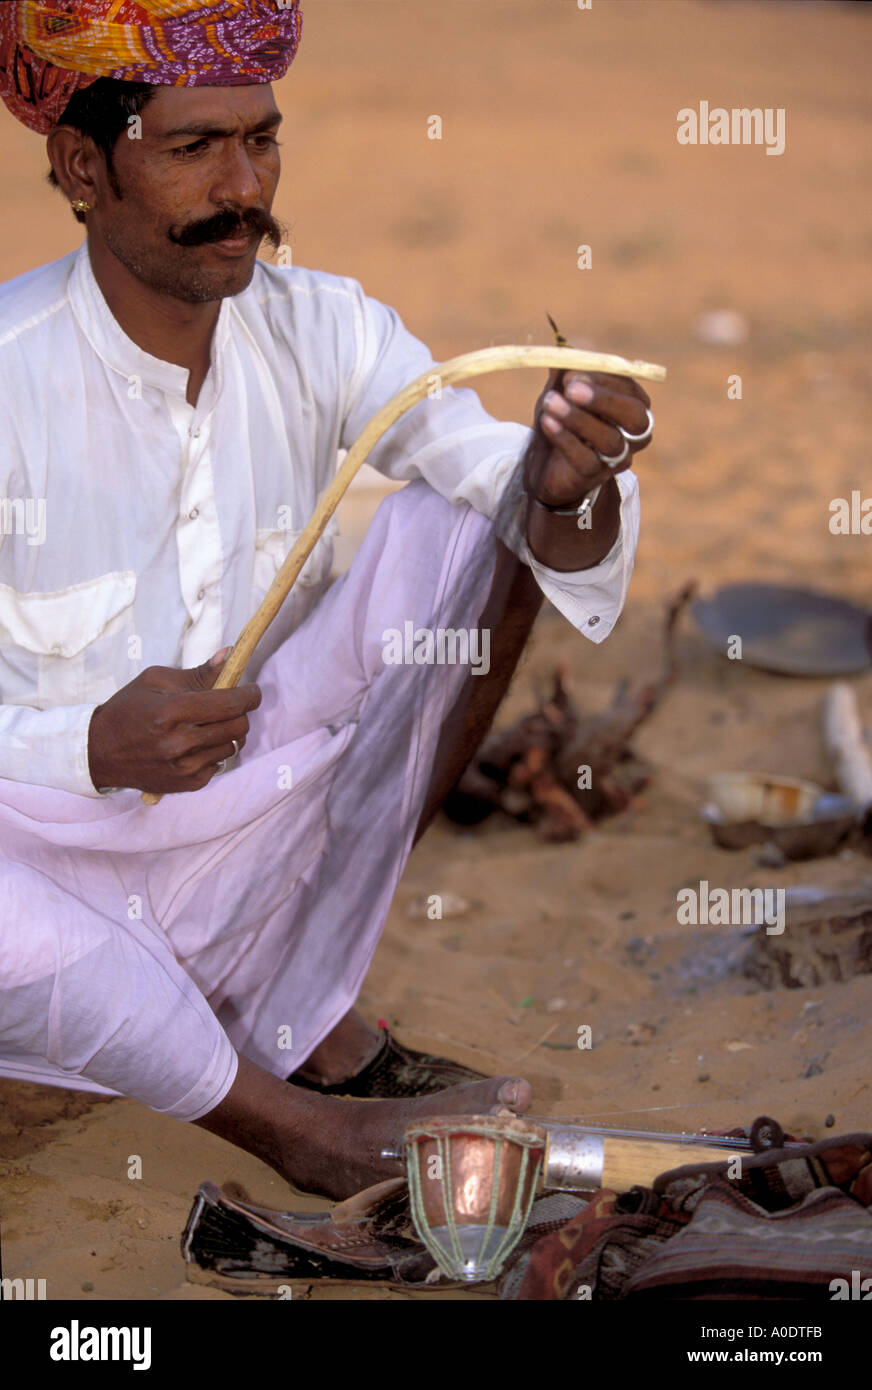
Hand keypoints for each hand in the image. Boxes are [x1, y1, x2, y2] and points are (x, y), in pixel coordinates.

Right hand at [87, 647, 261, 794]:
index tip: (253, 690)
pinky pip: (220, 764)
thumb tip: (230, 656)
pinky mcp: (187, 784)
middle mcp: (179, 743)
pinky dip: (214, 752)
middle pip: (238, 726)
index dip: (249, 695)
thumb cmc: (127, 710)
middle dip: (240, 712)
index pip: (229, 704)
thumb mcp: (155, 681)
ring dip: (227, 732)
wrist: (100, 752)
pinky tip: (195, 745)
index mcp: (171, 712)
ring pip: (233, 746)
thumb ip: (197, 672)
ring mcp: (184, 768)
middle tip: (229, 705)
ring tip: (206, 725)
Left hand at [523, 368, 652, 570]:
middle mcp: (632, 436)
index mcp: (632, 407)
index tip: (574, 372)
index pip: (632, 391)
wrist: (545, 465)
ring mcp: (615, 459)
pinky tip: (547, 421)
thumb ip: (565, 370)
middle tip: (572, 388)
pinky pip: (586, 460)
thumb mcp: (561, 390)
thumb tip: (562, 349)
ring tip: (550, 402)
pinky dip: (565, 438)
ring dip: (578, 419)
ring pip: (610, 441)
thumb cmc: (562, 420)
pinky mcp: (593, 477)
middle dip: (605, 400)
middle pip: (635, 418)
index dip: (606, 380)